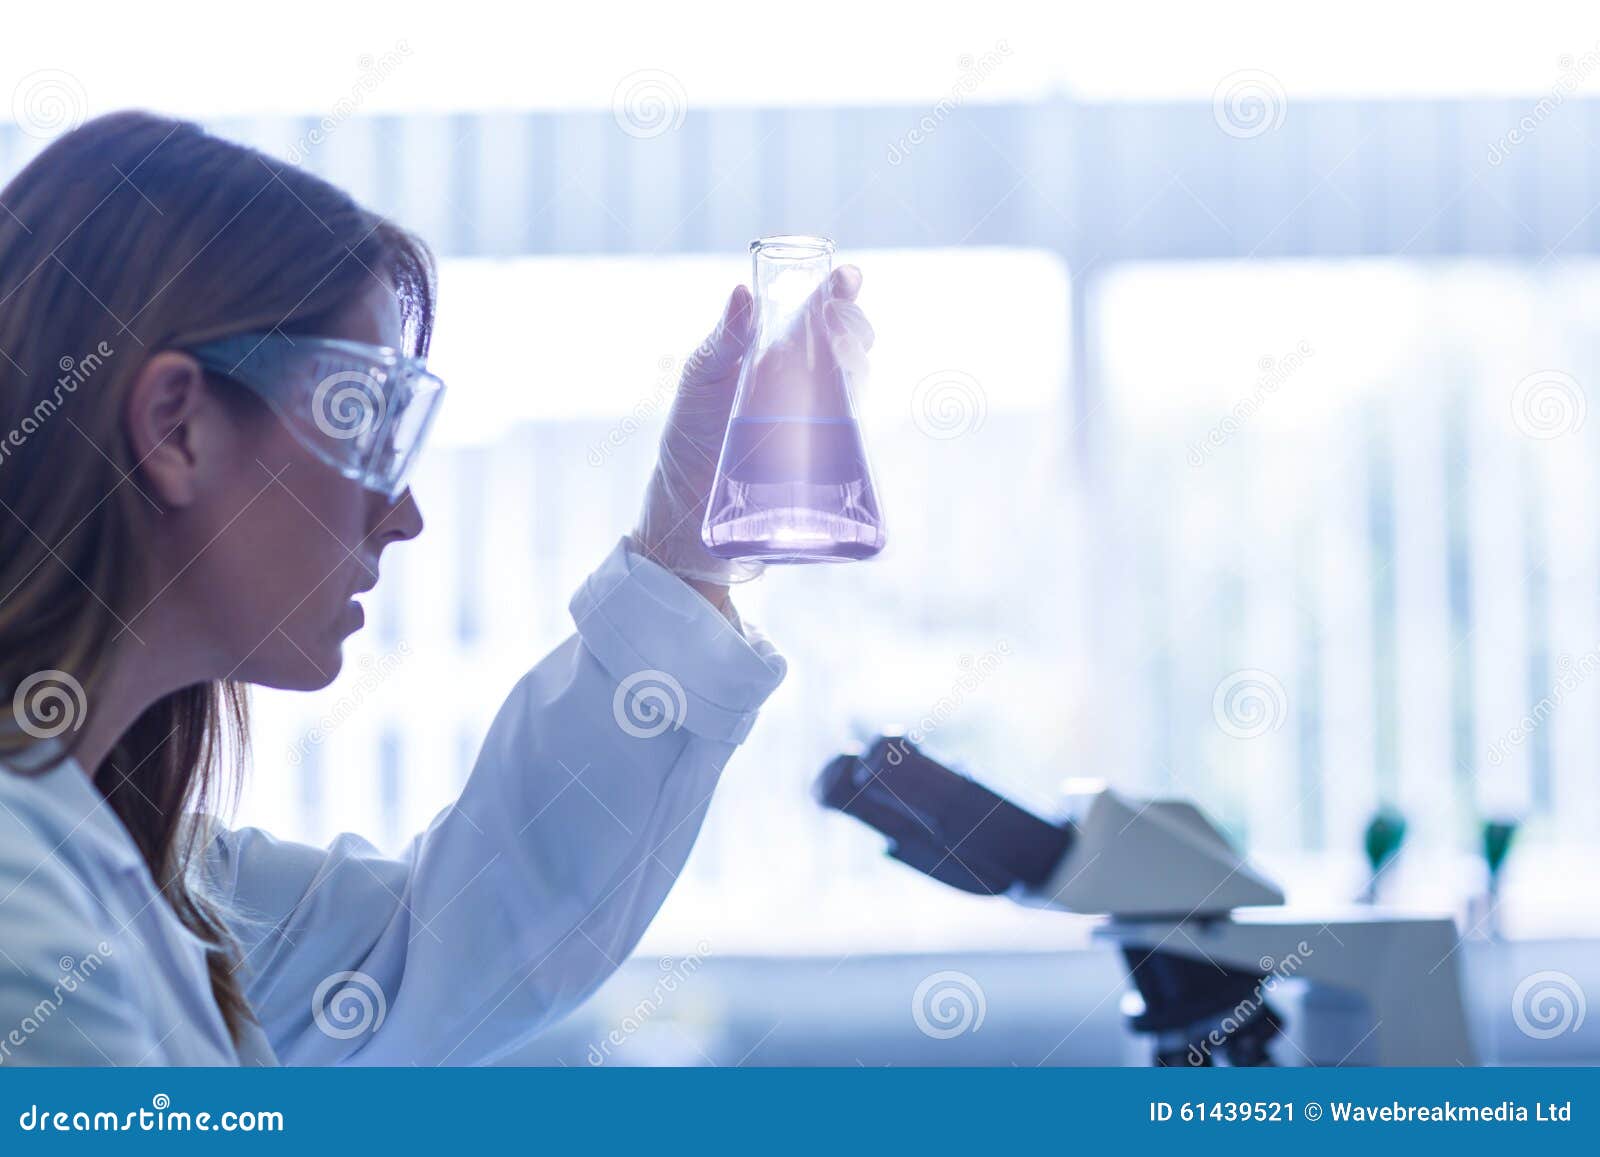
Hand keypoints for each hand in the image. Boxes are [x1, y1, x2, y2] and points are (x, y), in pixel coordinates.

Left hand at [633, 265, 872, 597]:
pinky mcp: (825, 454)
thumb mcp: (699, 386)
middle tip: (840, 328)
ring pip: (854, 377)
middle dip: (852, 326)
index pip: (810, 313)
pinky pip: (853, 423)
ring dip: (858, 362)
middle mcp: (797, 380)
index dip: (834, 292)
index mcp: (767, 354)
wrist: (688, 514)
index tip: (848, 277)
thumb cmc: (688, 442)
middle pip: (842, 340)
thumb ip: (722, 343)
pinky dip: (859, 405)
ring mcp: (814, 416)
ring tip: (844, 360)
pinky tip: (851, 399)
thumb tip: (744, 291)